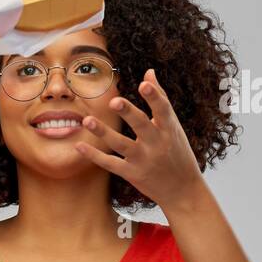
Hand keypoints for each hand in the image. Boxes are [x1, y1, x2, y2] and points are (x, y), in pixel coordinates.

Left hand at [74, 69, 207, 211]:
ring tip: (87, 120)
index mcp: (169, 129)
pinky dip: (94, 155)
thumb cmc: (177, 152)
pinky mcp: (132, 174)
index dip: (154, 97)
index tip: (144, 84)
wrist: (182, 190)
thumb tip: (149, 72)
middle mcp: (157, 144)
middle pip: (141, 125)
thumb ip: (160, 97)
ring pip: (121, 144)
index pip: (163, 110)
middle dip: (128, 113)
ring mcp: (143, 160)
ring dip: (103, 132)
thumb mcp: (173, 126)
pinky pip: (110, 163)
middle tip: (114, 101)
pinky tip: (79, 145)